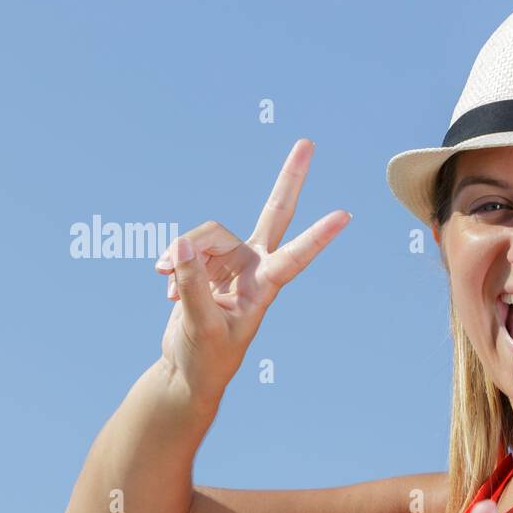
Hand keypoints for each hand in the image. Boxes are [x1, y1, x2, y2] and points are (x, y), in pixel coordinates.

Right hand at [155, 138, 350, 403]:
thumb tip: (181, 244)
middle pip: (274, 212)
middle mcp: (254, 266)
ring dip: (180, 256)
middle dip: (290, 179)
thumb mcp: (200, 325)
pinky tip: (167, 290)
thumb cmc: (205, 357)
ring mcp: (231, 262)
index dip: (319, 236)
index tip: (345, 216)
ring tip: (166, 285)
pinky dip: (171, 266)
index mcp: (265, 287)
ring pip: (204, 235)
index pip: (296, 256)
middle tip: (308, 143)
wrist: (188, 369)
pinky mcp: (205, 263)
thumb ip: (191, 285)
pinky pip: (184, 248)